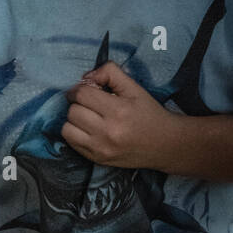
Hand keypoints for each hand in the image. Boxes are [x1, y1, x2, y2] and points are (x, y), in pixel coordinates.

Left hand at [61, 60, 179, 169]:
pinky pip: (71, 143)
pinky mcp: (97, 160)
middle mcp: (108, 132)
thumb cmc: (149, 113)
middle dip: (78, 104)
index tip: (86, 90)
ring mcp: (101, 149)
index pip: (81, 95)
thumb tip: (86, 76)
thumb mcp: (134, 87)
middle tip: (90, 104)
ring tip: (88, 117)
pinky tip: (89, 130)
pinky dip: (75, 134)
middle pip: (72, 112)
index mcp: (118, 111)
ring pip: (66, 129)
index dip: (80, 89)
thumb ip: (110, 73)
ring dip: (74, 120)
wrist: (165, 145)